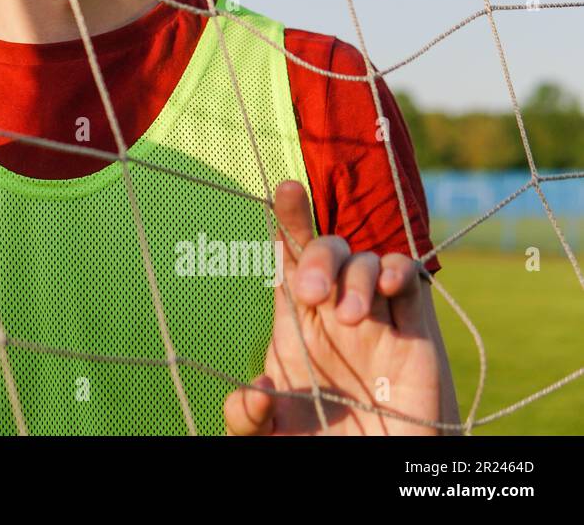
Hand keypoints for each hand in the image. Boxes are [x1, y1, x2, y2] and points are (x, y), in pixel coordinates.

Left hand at [223, 181, 443, 434]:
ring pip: (367, 260)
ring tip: (352, 318)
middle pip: (326, 250)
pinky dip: (399, 271)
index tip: (284, 190)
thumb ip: (246, 417)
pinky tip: (391, 287)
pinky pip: (410, 279)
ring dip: (358, 276)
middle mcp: (333, 312)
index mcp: (295, 325)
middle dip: (318, 256)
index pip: (288, 259)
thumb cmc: (322, 447)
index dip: (287, 221)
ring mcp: (376, 317)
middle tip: (312, 293)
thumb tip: (252, 393)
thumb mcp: (269, 437)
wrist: (377, 472)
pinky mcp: (415, 329)